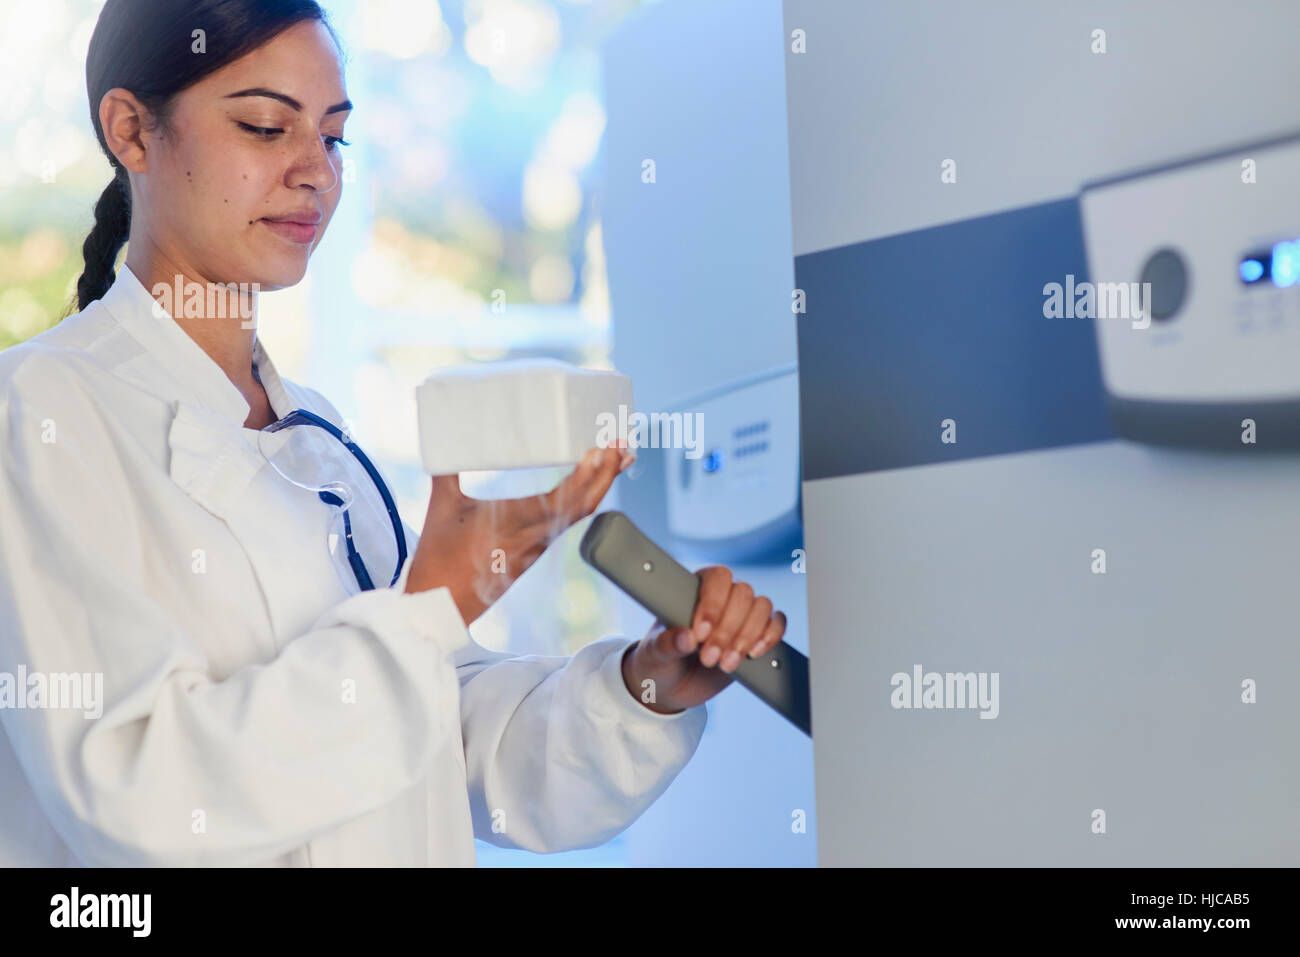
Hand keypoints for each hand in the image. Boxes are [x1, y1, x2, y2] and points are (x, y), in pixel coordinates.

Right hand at [404, 440, 634, 624]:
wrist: (440, 606)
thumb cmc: (438, 560)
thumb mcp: (441, 508)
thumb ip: (447, 472)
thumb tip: (443, 439)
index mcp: (513, 523)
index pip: (561, 498)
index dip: (586, 475)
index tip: (602, 451)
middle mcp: (533, 536)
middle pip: (583, 505)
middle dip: (607, 474)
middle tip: (622, 446)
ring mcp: (536, 547)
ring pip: (578, 515)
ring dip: (600, 486)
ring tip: (617, 459)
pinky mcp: (534, 553)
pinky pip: (566, 524)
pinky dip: (584, 501)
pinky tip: (591, 487)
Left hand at [620, 565, 787, 713]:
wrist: (672, 687)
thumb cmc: (658, 661)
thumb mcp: (654, 654)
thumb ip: (666, 644)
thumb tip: (685, 638)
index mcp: (696, 589)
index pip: (716, 578)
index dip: (713, 603)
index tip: (700, 634)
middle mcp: (722, 597)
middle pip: (742, 594)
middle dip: (728, 629)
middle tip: (709, 658)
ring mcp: (742, 615)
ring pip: (761, 607)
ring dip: (748, 636)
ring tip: (726, 664)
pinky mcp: (757, 635)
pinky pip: (776, 623)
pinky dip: (771, 636)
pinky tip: (754, 654)